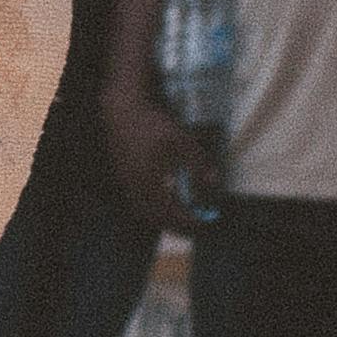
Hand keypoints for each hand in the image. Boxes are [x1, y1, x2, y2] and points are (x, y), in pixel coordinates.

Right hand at [102, 88, 205, 233]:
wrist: (122, 111)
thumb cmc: (153, 125)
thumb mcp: (182, 141)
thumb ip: (198, 164)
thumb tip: (214, 184)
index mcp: (149, 183)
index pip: (172, 214)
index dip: (189, 222)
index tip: (205, 224)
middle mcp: (135, 189)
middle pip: (157, 218)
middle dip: (176, 225)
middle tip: (194, 226)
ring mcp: (126, 185)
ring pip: (145, 212)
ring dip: (163, 219)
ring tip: (179, 217)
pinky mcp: (122, 178)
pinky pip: (137, 203)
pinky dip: (152, 209)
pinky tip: (162, 202)